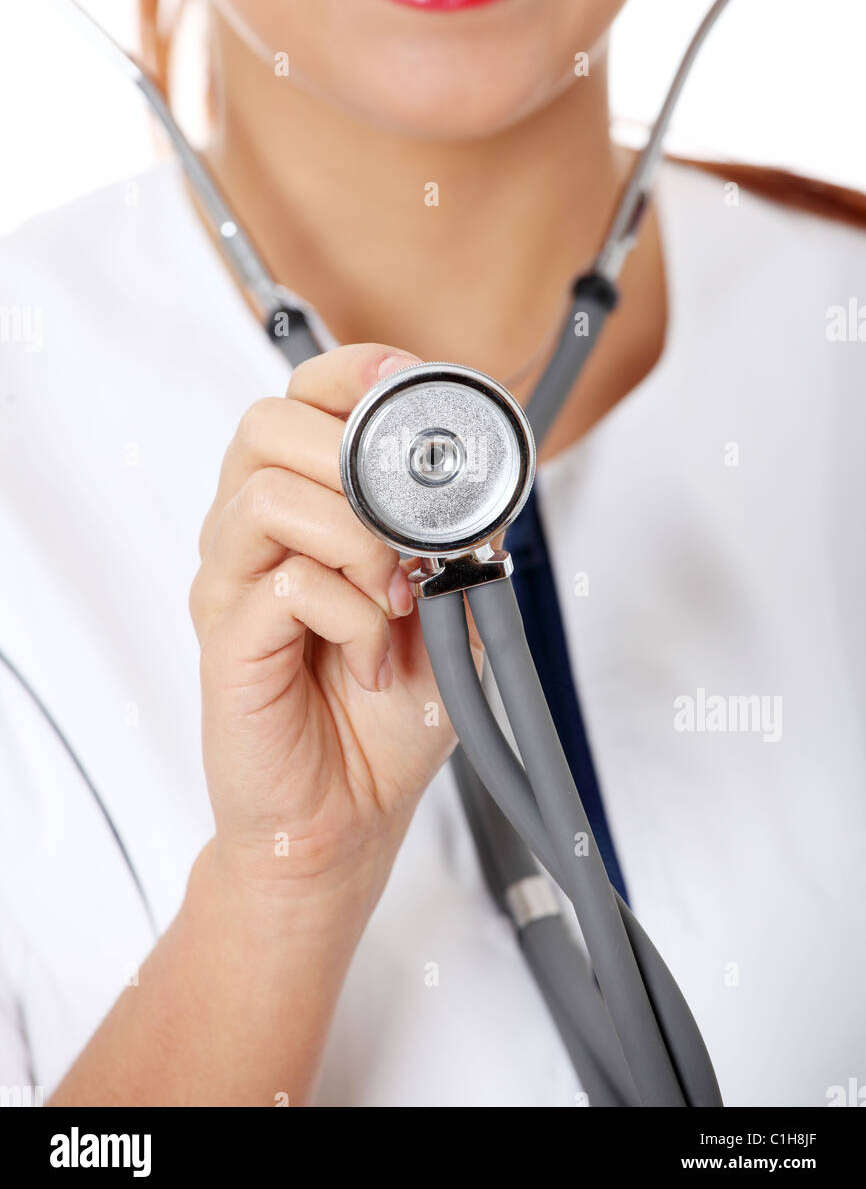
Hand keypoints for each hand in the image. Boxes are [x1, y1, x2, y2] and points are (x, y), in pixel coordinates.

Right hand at [190, 344, 473, 913]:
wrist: (349, 814)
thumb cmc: (389, 713)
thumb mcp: (452, 613)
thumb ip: (462, 544)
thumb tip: (483, 486)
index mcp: (302, 508)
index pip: (301, 399)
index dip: (353, 374)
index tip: (409, 392)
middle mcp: (253, 533)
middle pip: (264, 426)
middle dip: (351, 458)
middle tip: (400, 529)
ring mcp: (232, 584)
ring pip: (267, 494)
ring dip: (357, 539)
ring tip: (395, 601)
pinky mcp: (226, 639)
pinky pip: (284, 583)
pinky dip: (351, 615)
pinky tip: (371, 658)